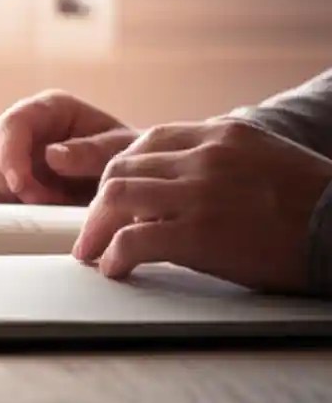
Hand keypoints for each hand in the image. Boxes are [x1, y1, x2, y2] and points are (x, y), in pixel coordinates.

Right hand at [0, 90, 137, 204]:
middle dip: (2, 181)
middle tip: (36, 205)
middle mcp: (20, 125)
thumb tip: (52, 155)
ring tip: (29, 208)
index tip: (21, 187)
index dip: (10, 156)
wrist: (123, 185)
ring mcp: (3, 150)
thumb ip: (92, 152)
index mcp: (49, 109)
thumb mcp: (121, 153)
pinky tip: (13, 211)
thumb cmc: (125, 162)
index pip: (13, 123)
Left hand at [74, 120, 331, 292]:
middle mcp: (206, 155)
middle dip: (100, 201)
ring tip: (93, 251)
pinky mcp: (198, 234)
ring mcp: (199, 192)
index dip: (122, 169)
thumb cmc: (315, 205)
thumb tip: (178, 186)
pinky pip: (133, 239)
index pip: (149, 140)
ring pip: (116, 196)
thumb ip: (221, 163)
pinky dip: (113, 255)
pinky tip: (114, 269)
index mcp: (224, 133)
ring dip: (96, 228)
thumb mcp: (266, 160)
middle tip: (94, 229)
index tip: (112, 195)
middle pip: (123, 166)